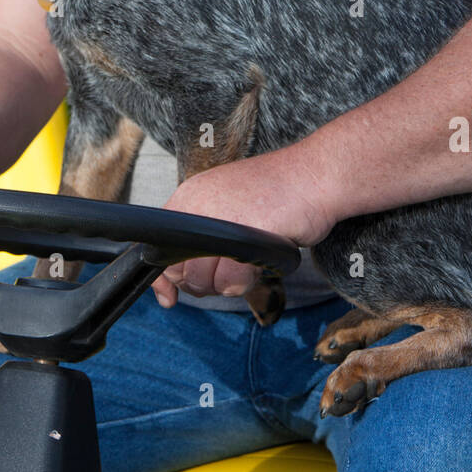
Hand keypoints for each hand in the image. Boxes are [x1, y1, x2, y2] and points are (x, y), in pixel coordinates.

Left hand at [152, 147, 334, 308]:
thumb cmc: (277, 192)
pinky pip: (229, 280)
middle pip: (179, 270)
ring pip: (202, 279)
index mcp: (190, 195)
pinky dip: (243, 283)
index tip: (168, 297)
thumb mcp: (228, 204)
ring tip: (248, 264)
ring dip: (225, 285)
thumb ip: (204, 233)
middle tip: (228, 273)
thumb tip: (183, 274)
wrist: (315, 174)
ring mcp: (219, 219)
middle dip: (201, 284)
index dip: (163, 278)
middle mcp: (198, 205)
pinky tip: (257, 267)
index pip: (156, 246)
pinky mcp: (244, 235)